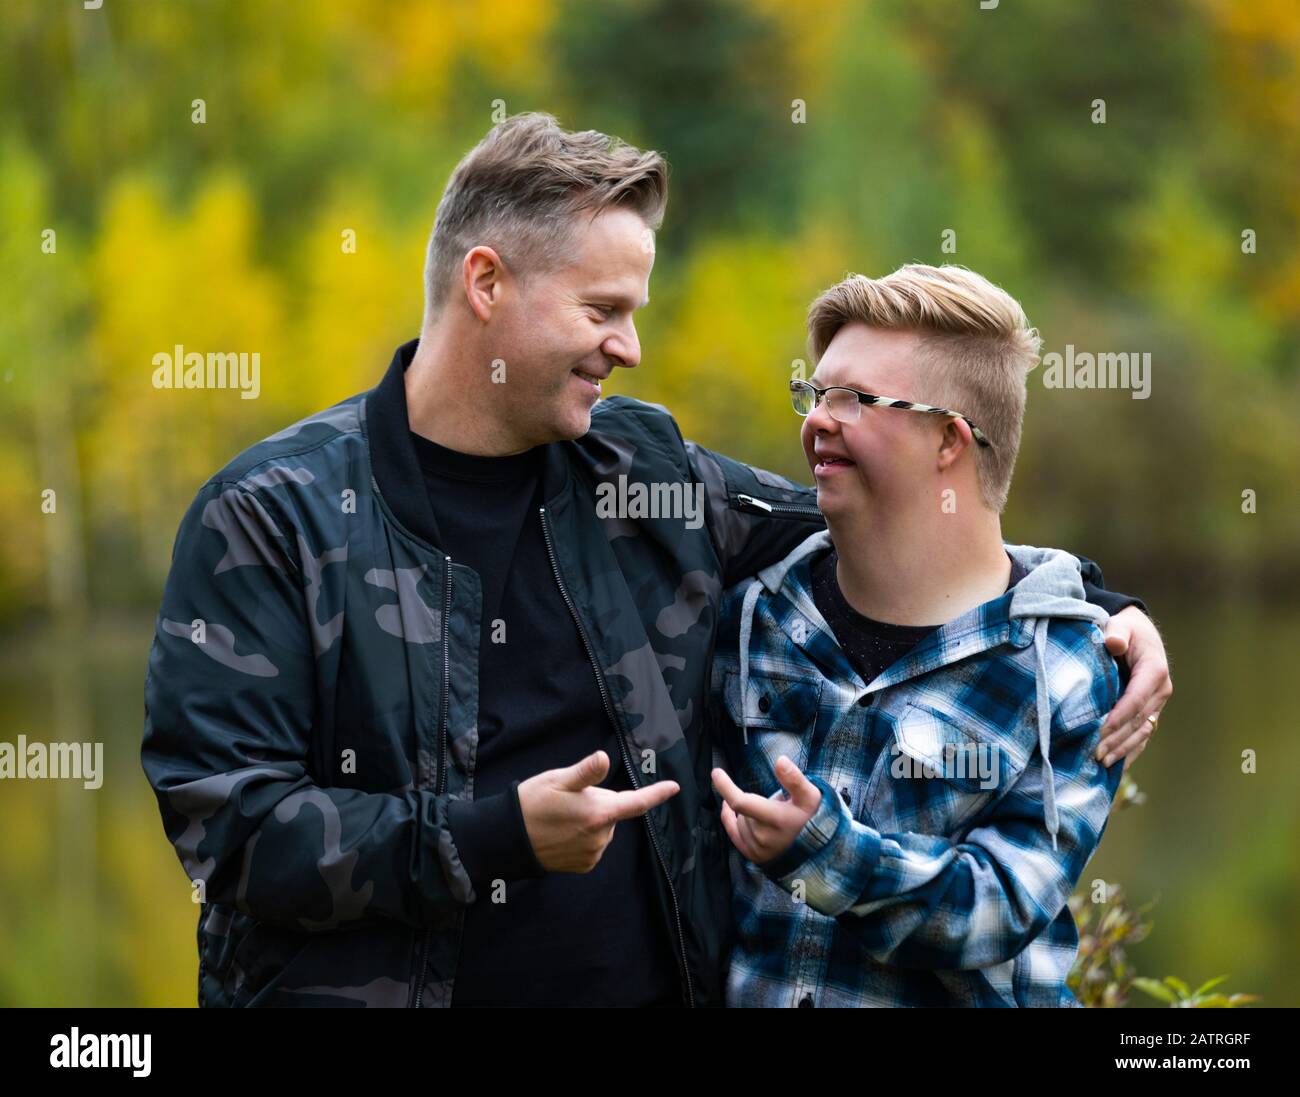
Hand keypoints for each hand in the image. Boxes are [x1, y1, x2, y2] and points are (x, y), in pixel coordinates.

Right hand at [517, 750, 678, 872]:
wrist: (509, 840)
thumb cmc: (532, 803)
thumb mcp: (557, 780)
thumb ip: (585, 773)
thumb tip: (604, 758)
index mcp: (598, 813)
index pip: (636, 803)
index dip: (656, 794)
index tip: (674, 787)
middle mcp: (601, 837)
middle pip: (612, 812)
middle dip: (598, 803)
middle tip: (569, 799)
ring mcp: (593, 854)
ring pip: (602, 829)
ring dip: (589, 821)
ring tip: (560, 817)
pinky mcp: (584, 865)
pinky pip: (593, 845)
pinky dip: (583, 837)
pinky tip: (562, 834)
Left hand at [712, 757, 820, 865]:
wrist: (816, 850)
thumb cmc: (810, 818)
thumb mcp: (810, 796)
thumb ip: (794, 779)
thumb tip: (780, 760)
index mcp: (775, 819)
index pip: (740, 802)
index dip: (725, 786)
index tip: (716, 772)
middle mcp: (763, 837)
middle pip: (742, 808)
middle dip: (753, 800)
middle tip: (775, 805)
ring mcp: (756, 848)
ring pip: (738, 819)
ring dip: (748, 812)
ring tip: (770, 817)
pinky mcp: (752, 855)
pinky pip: (732, 832)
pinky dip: (730, 819)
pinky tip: (731, 811)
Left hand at [1099, 606, 1172, 769]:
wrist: (1138, 633)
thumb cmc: (1125, 629)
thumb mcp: (1120, 625)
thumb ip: (1116, 633)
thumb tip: (1113, 643)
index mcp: (1154, 670)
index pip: (1135, 699)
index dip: (1118, 717)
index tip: (1098, 731)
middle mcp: (1160, 690)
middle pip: (1138, 721)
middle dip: (1116, 739)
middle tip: (1094, 753)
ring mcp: (1157, 704)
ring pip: (1142, 732)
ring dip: (1123, 749)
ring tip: (1102, 763)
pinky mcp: (1151, 712)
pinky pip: (1142, 735)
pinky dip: (1130, 751)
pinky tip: (1115, 766)